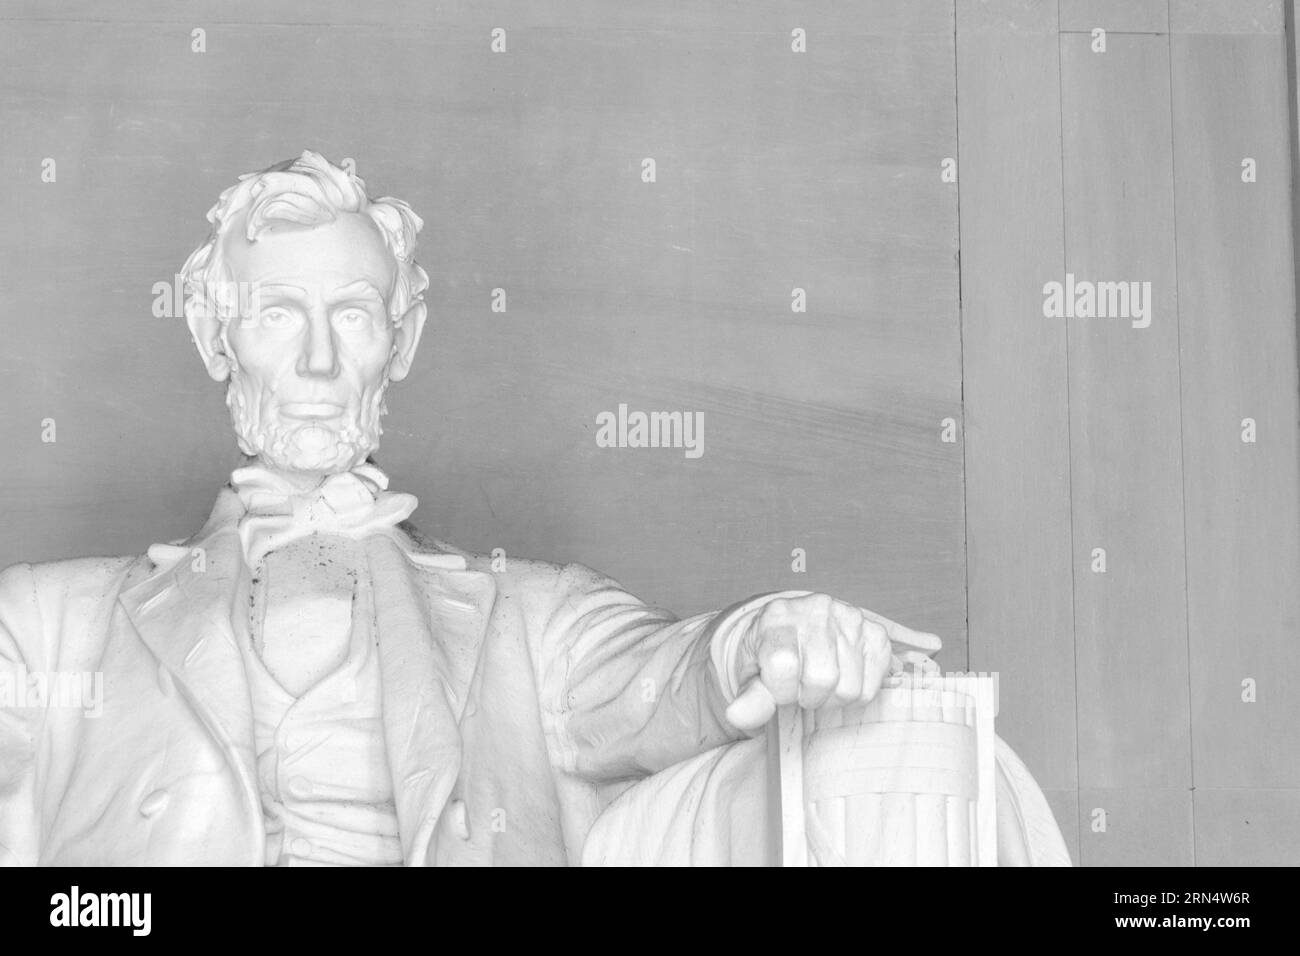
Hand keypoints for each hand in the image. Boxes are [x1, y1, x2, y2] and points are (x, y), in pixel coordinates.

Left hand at [722, 593, 941, 730]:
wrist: (791, 632)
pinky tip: (840, 677)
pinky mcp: (876, 634)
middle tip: (799, 686)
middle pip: (822, 679)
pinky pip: (871, 687)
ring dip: (831, 697)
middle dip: (807, 695)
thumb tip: (737, 716)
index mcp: (779, 615)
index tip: (776, 686)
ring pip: (849, 688)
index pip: (783, 666)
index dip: (780, 690)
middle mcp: (818, 608)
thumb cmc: (769, 655)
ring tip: (819, 680)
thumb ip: (749, 697)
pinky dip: (854, 693)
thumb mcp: (751, 674)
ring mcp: (851, 618)